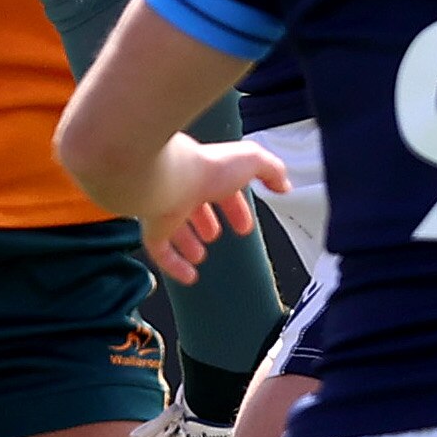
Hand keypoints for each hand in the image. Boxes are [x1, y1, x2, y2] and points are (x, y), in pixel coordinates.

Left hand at [133, 135, 290, 283]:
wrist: (167, 176)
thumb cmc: (207, 167)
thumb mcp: (250, 160)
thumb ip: (270, 169)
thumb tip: (284, 185)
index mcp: (205, 170)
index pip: (219, 186)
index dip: (234, 205)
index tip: (244, 223)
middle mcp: (181, 186)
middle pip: (193, 204)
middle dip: (205, 221)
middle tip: (215, 234)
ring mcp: (163, 206)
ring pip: (172, 226)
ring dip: (187, 242)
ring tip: (199, 256)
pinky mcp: (152, 227)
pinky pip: (160, 250)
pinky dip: (174, 265)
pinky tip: (187, 276)